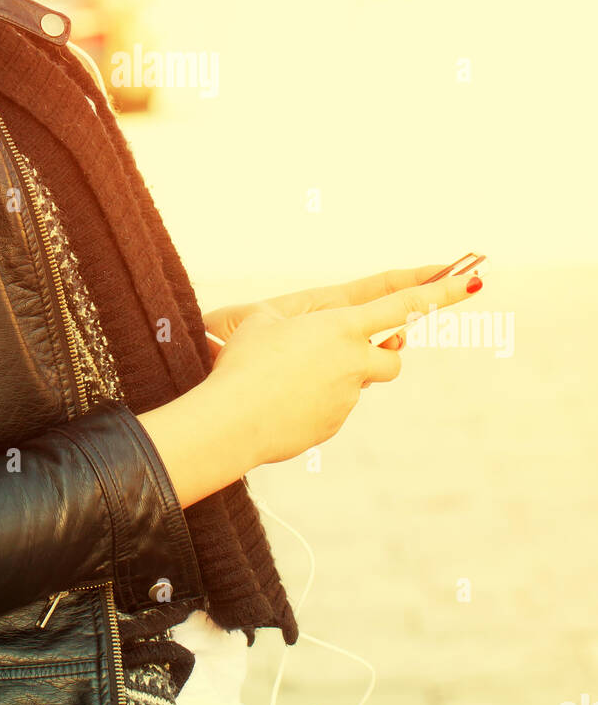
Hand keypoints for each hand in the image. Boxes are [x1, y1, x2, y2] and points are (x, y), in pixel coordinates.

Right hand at [205, 269, 483, 470]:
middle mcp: (353, 361)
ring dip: (345, 376)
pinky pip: (335, 407)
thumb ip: (307, 325)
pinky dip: (318, 402)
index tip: (474, 280)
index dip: (442, 291)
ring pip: (362, 383)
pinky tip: (283, 402)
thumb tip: (331, 343)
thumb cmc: (240, 362)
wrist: (230, 422)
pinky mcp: (334, 425)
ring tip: (297, 376)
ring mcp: (347, 397)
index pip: (404, 304)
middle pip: (394, 355)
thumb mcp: (264, 321)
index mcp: (341, 326)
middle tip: (349, 349)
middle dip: (382, 351)